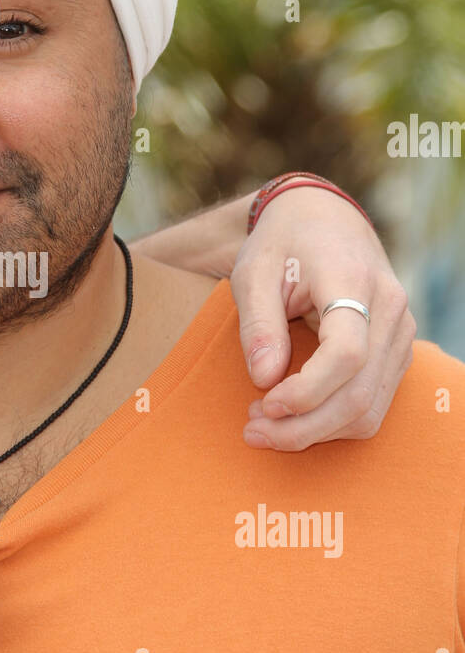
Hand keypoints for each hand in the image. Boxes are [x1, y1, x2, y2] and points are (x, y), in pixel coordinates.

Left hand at [230, 185, 415, 449]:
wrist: (324, 221)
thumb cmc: (283, 245)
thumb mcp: (254, 272)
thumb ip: (258, 324)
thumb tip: (265, 378)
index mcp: (354, 281)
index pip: (346, 352)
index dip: (306, 390)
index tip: (264, 403)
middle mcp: (390, 310)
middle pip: (358, 392)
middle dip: (303, 426)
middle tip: (252, 431)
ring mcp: (400, 334)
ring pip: (368, 409)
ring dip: (316, 431)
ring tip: (264, 428)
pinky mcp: (395, 353)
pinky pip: (372, 405)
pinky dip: (332, 423)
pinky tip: (294, 419)